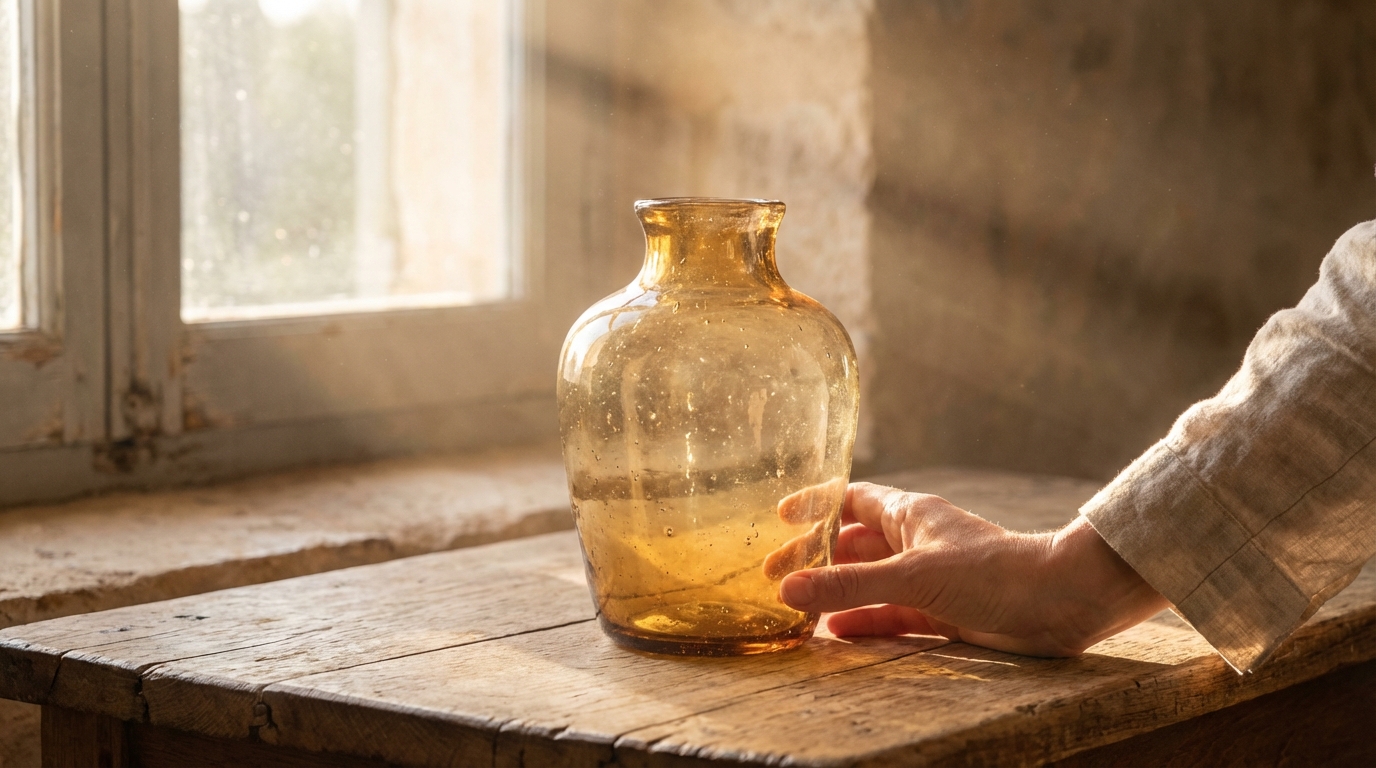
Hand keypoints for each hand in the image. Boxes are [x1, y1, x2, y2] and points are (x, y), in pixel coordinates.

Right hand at [778, 482, 1168, 656]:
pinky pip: (893, 614)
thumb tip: (789, 589)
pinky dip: (865, 621)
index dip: (816, 505)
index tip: (781, 516)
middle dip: (816, 557)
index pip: (851, 499)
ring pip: (871, 582)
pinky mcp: (944, 611)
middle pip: (855, 544)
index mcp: (910, 514)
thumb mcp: (913, 575)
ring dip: (838, 592)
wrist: (1060, 602)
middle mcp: (916, 542)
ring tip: (798, 607)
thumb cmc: (994, 572)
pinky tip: (838, 632)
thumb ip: (851, 584)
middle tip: (776, 575)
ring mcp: (930, 577)